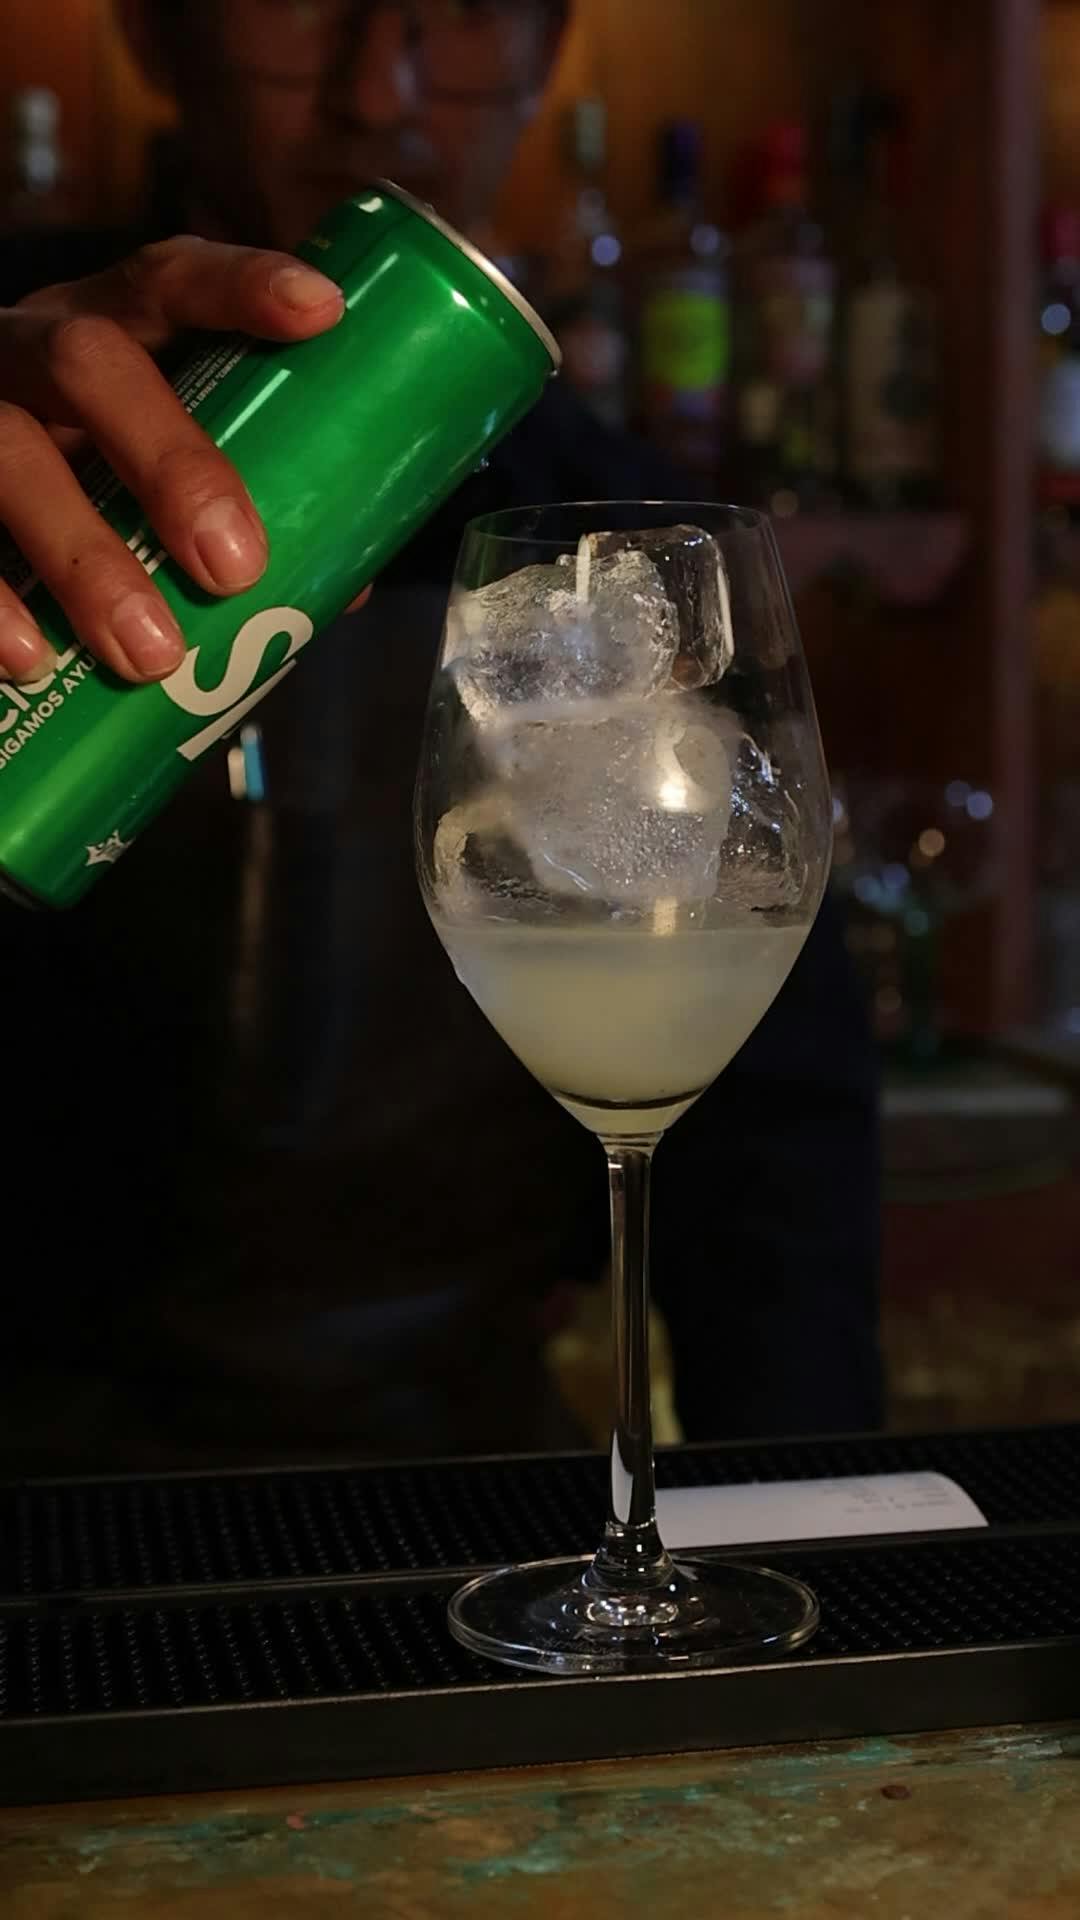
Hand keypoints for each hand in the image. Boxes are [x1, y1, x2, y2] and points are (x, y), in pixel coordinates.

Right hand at [0, 237, 349, 685]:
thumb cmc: (78, 487)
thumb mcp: (137, 471)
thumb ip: (229, 509)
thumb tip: (337, 584)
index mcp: (103, 330)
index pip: (171, 280)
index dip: (243, 288)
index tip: (323, 313)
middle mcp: (22, 350)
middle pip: (87, 362)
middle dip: (169, 460)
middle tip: (236, 565)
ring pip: (3, 451)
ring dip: (83, 556)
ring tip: (149, 653)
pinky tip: (29, 661)